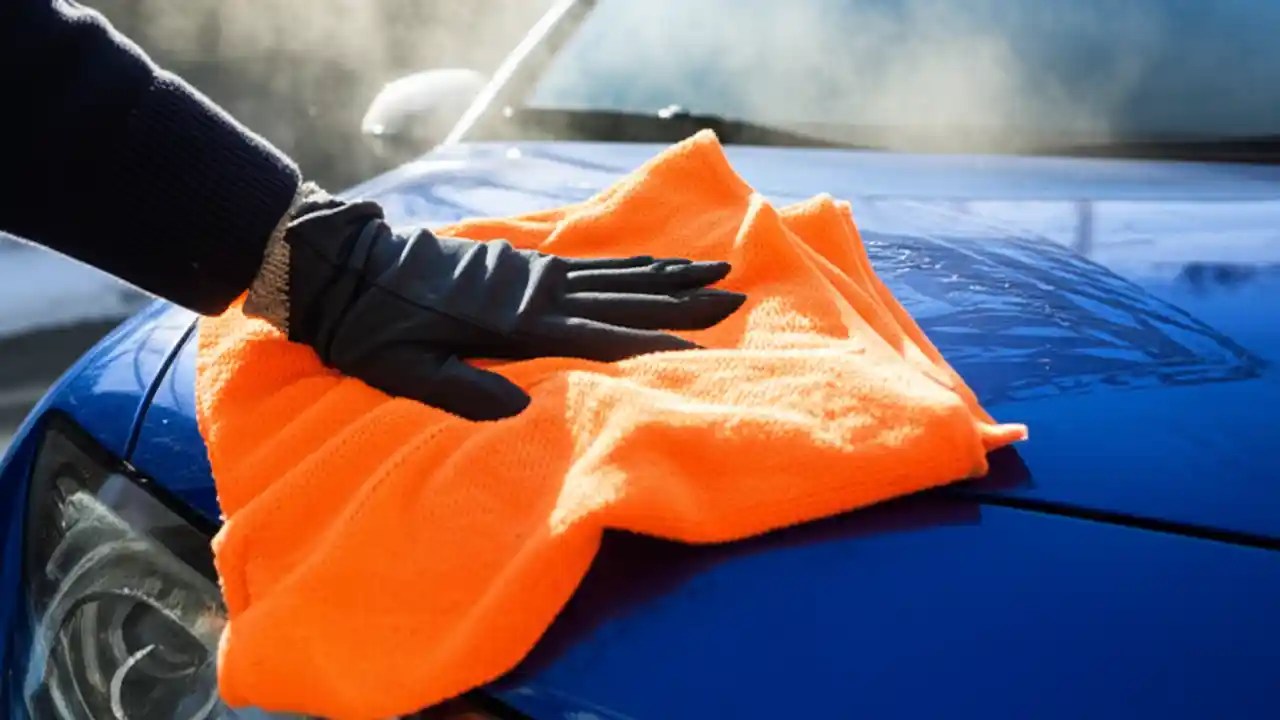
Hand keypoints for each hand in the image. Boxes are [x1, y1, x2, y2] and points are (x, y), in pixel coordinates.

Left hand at [258, 198, 744, 419]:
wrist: (343, 266)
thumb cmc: (370, 328)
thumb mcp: (404, 371)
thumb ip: (462, 390)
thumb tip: (521, 413)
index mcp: (514, 324)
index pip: (600, 337)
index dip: (654, 343)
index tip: (705, 349)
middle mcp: (533, 292)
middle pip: (622, 297)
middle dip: (681, 300)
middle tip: (737, 296)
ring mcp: (529, 272)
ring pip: (612, 274)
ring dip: (665, 275)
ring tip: (714, 271)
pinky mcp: (518, 262)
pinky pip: (587, 262)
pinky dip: (625, 263)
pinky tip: (649, 264)